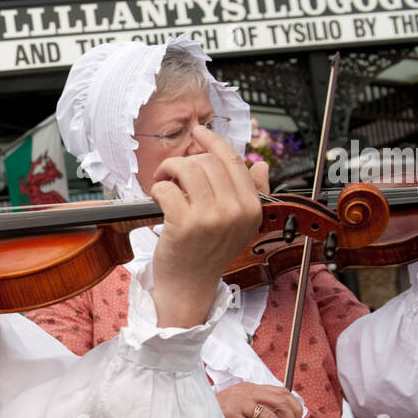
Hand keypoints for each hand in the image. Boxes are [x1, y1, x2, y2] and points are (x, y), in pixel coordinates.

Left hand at [147, 126, 263, 326]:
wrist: (190, 285)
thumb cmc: (209, 253)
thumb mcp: (240, 225)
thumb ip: (253, 195)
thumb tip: (260, 165)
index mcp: (251, 207)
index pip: (233, 160)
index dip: (213, 141)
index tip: (200, 132)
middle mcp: (235, 211)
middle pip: (207, 162)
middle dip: (185, 162)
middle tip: (172, 175)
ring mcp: (211, 218)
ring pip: (186, 168)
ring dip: (168, 171)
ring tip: (163, 183)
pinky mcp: (185, 224)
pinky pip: (166, 187)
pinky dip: (157, 188)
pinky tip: (158, 199)